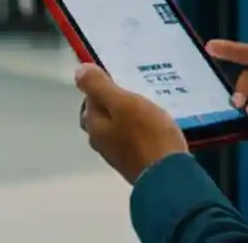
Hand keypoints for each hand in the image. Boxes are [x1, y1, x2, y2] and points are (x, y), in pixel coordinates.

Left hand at [76, 64, 187, 183]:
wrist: (169, 176)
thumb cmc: (147, 135)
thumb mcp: (124, 103)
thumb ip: (100, 86)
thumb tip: (79, 70)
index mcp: (94, 125)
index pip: (89, 98)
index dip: (102, 84)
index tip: (121, 76)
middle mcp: (100, 142)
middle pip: (100, 115)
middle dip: (112, 101)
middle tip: (134, 89)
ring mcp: (117, 155)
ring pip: (115, 128)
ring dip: (125, 116)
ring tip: (146, 104)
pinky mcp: (134, 163)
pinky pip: (130, 139)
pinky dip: (136, 130)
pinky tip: (153, 126)